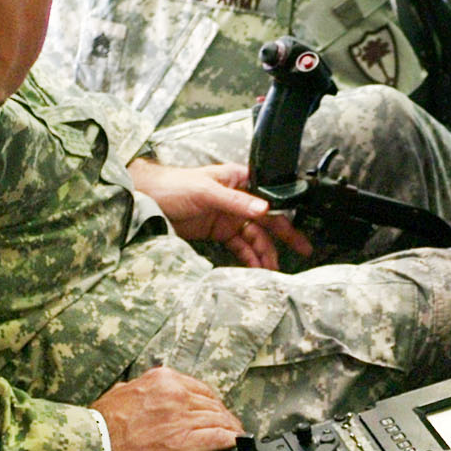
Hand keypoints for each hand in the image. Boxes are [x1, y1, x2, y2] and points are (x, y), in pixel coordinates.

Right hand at [94, 368, 243, 450]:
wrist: (94, 444)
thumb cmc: (102, 423)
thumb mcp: (123, 391)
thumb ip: (141, 388)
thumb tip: (145, 390)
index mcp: (163, 380)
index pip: (200, 389)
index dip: (212, 402)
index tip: (216, 410)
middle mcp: (176, 395)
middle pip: (213, 404)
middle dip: (224, 416)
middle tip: (230, 425)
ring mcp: (182, 418)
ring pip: (218, 420)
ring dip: (230, 429)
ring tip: (235, 436)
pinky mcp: (184, 442)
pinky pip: (217, 438)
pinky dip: (230, 440)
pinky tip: (235, 443)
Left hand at [127, 160, 312, 269]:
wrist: (146, 198)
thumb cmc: (173, 185)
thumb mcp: (206, 190)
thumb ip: (235, 201)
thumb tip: (262, 210)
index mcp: (239, 180)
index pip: (269, 197)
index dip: (285, 212)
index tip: (298, 228)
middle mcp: (238, 198)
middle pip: (267, 220)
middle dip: (284, 236)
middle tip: (303, 250)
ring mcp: (229, 216)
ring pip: (254, 237)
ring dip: (264, 253)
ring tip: (273, 270)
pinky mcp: (218, 232)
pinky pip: (239, 247)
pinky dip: (248, 258)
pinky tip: (255, 268)